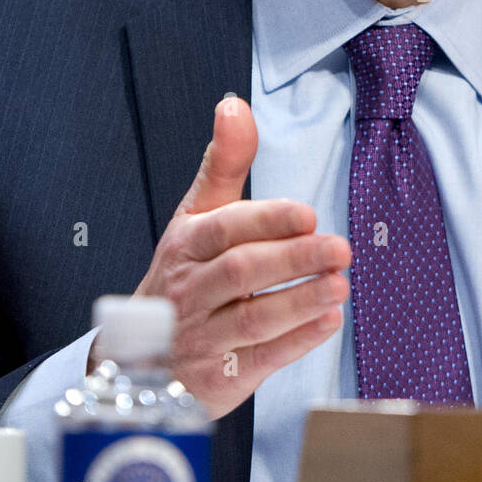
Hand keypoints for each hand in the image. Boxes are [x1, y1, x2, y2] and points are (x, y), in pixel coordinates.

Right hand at [90, 97, 350, 416]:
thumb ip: (224, 162)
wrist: (141, 356)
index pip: (226, 228)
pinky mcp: (220, 377)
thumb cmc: (184, 273)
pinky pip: (260, 360)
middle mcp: (190, 291)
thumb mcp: (196, 215)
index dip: (268, 220)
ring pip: (251, 320)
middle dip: (293, 259)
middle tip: (339, 249)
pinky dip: (296, 341)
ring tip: (339, 284)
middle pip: (241, 273)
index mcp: (186, 245)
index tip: (307, 214)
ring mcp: (202, 338)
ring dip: (300, 301)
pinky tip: (328, 320)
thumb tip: (234, 104)